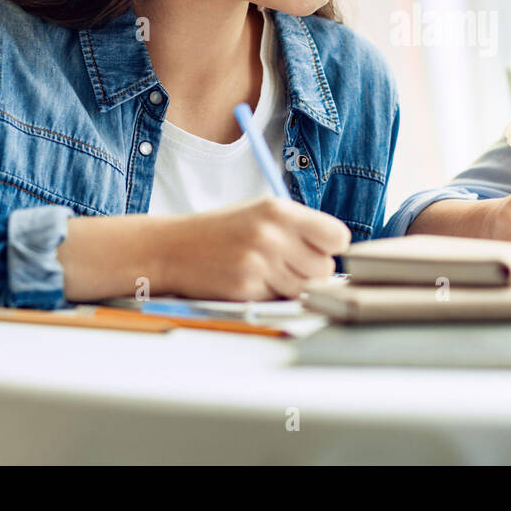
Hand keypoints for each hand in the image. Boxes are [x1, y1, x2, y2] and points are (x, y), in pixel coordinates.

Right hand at [162, 196, 350, 299]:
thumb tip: (338, 253)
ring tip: (267, 271)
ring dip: (292, 286)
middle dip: (311, 270)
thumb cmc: (224, 231)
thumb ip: (300, 228)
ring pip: (306, 289)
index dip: (330, 247)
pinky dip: (270, 295)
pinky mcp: (247, 289)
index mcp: (279, 210)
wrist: (172, 249)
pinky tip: (251, 281)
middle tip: (286, 263)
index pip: (338, 237)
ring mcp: (259, 263)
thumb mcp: (262, 213)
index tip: (317, 248)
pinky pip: (279, 300)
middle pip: (325, 268)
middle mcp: (271, 235)